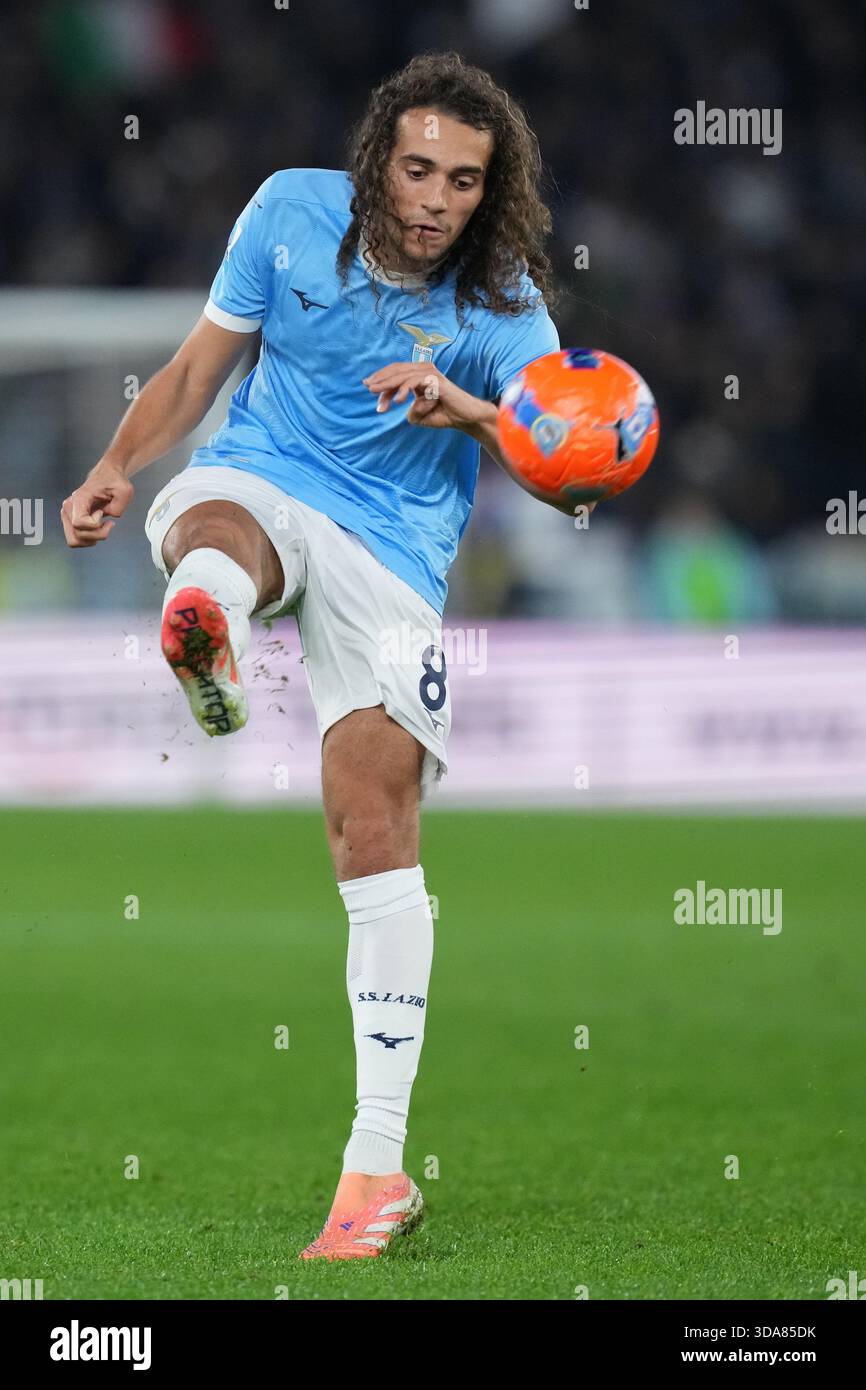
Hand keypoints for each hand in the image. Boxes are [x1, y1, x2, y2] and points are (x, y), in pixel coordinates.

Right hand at [61, 462, 133, 547]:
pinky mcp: (71, 520)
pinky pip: (76, 539)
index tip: (102, 513)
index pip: (79, 523)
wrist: (107, 476)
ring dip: (92, 539)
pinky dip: (89, 539)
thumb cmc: (115, 482)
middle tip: (108, 523)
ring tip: (103, 526)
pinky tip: (98, 528)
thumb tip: (108, 518)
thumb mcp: (124, 491)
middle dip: (97, 535)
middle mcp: (69, 507)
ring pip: (74, 540)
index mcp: (79, 498)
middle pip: (77, 535)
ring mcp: (68, 515)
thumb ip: (118, 507)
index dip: (94, 524)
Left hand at [362, 363, 485, 430]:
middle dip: (381, 379)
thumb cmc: (444, 415)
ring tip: (376, 392)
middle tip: (368, 387)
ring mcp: (430, 373)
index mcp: (419, 375)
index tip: (368, 387)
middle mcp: (424, 370)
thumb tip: (403, 409)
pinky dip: (404, 389)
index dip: (381, 378)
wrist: (465, 418)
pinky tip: (396, 400)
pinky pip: (414, 381)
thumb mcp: (419, 415)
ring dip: (388, 384)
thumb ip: (409, 411)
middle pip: (396, 370)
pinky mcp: (435, 380)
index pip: (396, 372)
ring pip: (403, 374)